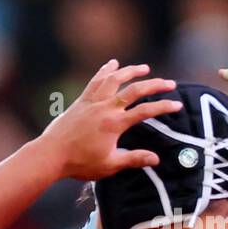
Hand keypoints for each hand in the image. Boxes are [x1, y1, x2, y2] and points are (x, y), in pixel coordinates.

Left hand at [38, 60, 182, 180]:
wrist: (50, 155)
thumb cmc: (79, 163)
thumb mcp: (109, 165)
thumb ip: (133, 159)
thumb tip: (155, 159)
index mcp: (114, 123)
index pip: (145, 111)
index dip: (163, 106)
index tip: (177, 105)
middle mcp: (105, 108)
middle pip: (135, 89)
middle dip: (155, 85)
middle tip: (169, 83)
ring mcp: (92, 102)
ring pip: (114, 79)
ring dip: (131, 71)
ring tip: (144, 68)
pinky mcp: (80, 101)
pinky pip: (95, 81)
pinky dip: (105, 71)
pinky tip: (112, 64)